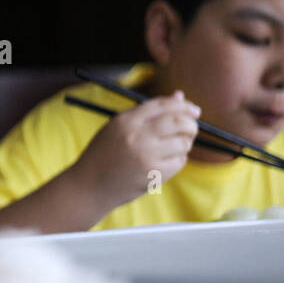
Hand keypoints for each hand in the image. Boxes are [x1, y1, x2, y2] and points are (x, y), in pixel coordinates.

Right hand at [71, 90, 200, 209]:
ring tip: (169, 149)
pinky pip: (179, 162)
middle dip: (191, 124)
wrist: (89, 185)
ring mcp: (146, 156)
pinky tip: (161, 163)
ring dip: (183, 145)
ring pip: (183, 143)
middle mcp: (137, 135)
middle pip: (178, 122)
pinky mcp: (154, 174)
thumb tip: (180, 96)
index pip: (163, 105)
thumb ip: (149, 113)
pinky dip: (176, 161)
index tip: (194, 110)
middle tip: (192, 128)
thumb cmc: (105, 154)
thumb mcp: (119, 128)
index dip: (183, 106)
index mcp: (126, 121)